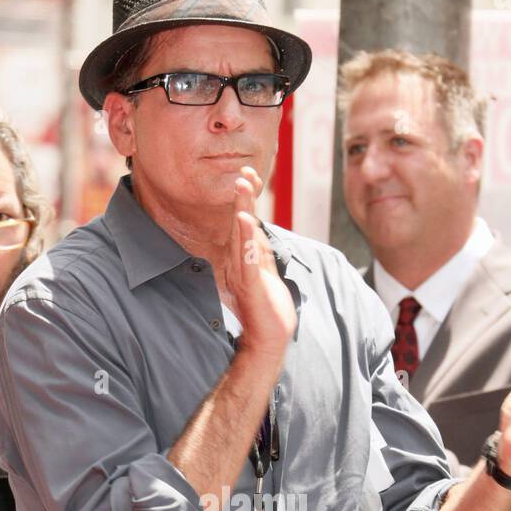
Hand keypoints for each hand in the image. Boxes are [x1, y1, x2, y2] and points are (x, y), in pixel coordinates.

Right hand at [222, 165, 295, 363]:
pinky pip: (247, 258)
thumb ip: (260, 256)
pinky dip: (246, 239)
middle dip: (244, 196)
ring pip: (243, 235)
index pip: (247, 223)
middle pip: (242, 222)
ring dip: (242, 208)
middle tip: (244, 172)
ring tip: (242, 186)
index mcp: (246, 258)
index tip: (250, 176)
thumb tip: (257, 239)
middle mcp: (242, 262)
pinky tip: (245, 220)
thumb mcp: (265, 276)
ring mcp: (245, 272)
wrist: (268, 338)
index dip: (248, 200)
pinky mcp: (250, 284)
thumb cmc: (267, 310)